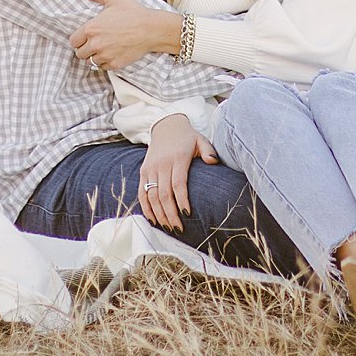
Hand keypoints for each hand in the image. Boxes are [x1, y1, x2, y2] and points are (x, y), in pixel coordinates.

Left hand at [70, 0, 182, 69]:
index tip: (86, 36)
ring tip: (104, 47)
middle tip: (96, 41)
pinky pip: (103, 67)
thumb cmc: (133, 12)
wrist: (152, 29)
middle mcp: (95, 44)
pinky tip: (113, 52)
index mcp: (91, 28)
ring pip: (90, 62)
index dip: (79, 38)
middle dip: (85, 48)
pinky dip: (105, 62)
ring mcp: (105, 56)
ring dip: (94, 56)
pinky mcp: (115, 64)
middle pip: (80, 53)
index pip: (73, 41)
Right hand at [136, 114, 219, 231]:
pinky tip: (153, 220)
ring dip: (159, 214)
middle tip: (178, 229)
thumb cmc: (187, 137)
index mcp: (177, 158)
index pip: (178, 184)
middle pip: (164, 194)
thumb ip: (208, 151)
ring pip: (152, 196)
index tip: (187, 215)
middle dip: (170, 214)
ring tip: (168, 228)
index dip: (181, 201)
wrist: (166, 126)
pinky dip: (146, 208)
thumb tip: (213, 162)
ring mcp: (150, 169)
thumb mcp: (201, 140)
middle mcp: (161, 165)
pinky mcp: (143, 172)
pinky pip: (142, 193)